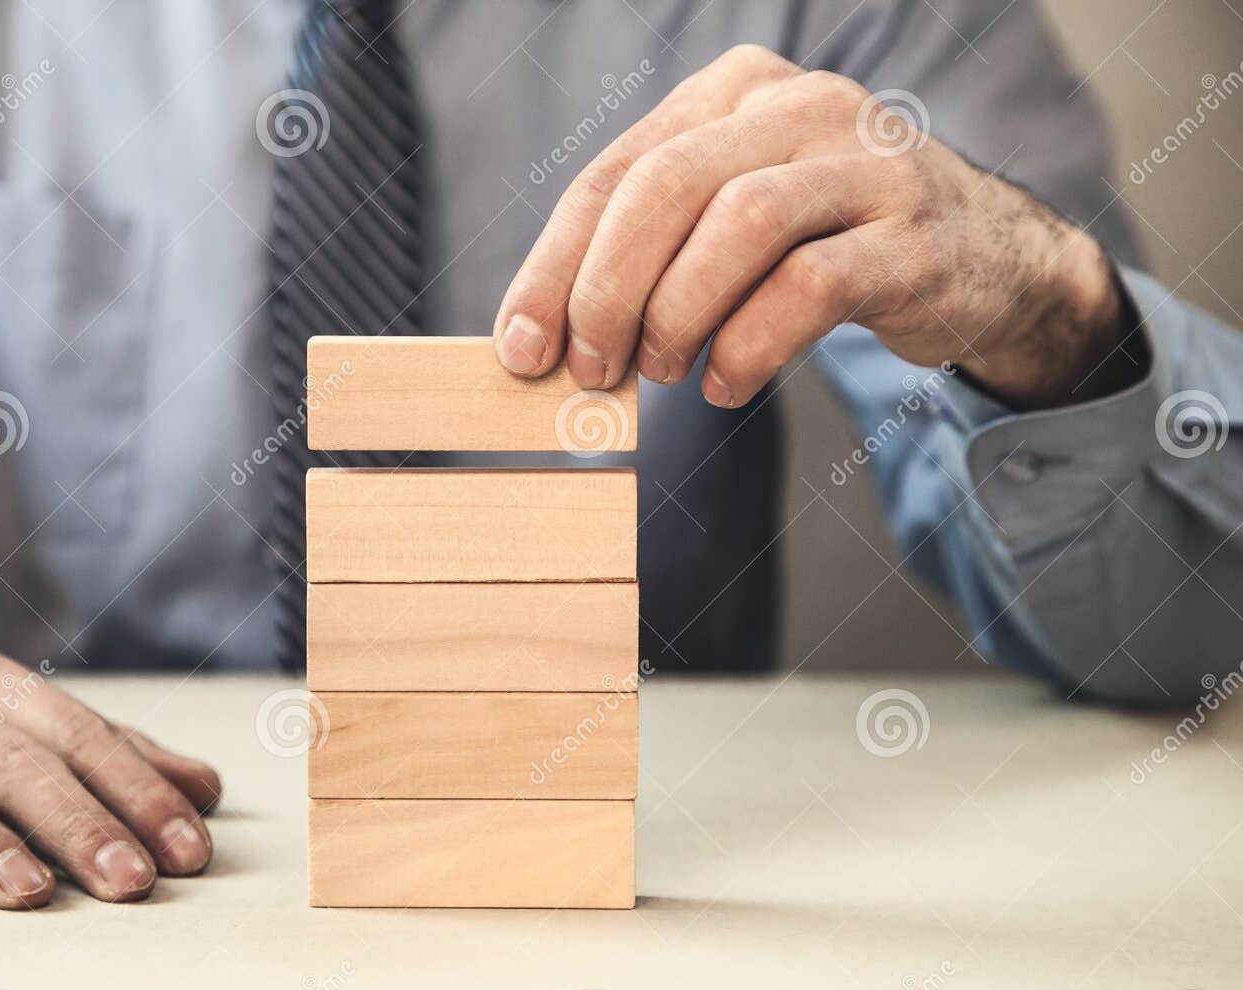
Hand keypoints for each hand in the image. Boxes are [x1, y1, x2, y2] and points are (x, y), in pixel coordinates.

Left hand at [495, 45, 1145, 411]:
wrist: (982, 256)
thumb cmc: (825, 243)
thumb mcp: (732, 220)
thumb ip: (651, 252)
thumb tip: (548, 338)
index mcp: (735, 92)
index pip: (616, 172)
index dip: (556, 267)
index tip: (522, 347)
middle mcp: (800, 106)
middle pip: (667, 184)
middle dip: (607, 290)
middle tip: (591, 369)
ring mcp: (866, 162)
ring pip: (742, 222)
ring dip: (680, 313)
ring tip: (664, 372)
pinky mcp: (913, 234)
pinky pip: (812, 284)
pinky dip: (750, 344)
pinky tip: (725, 383)